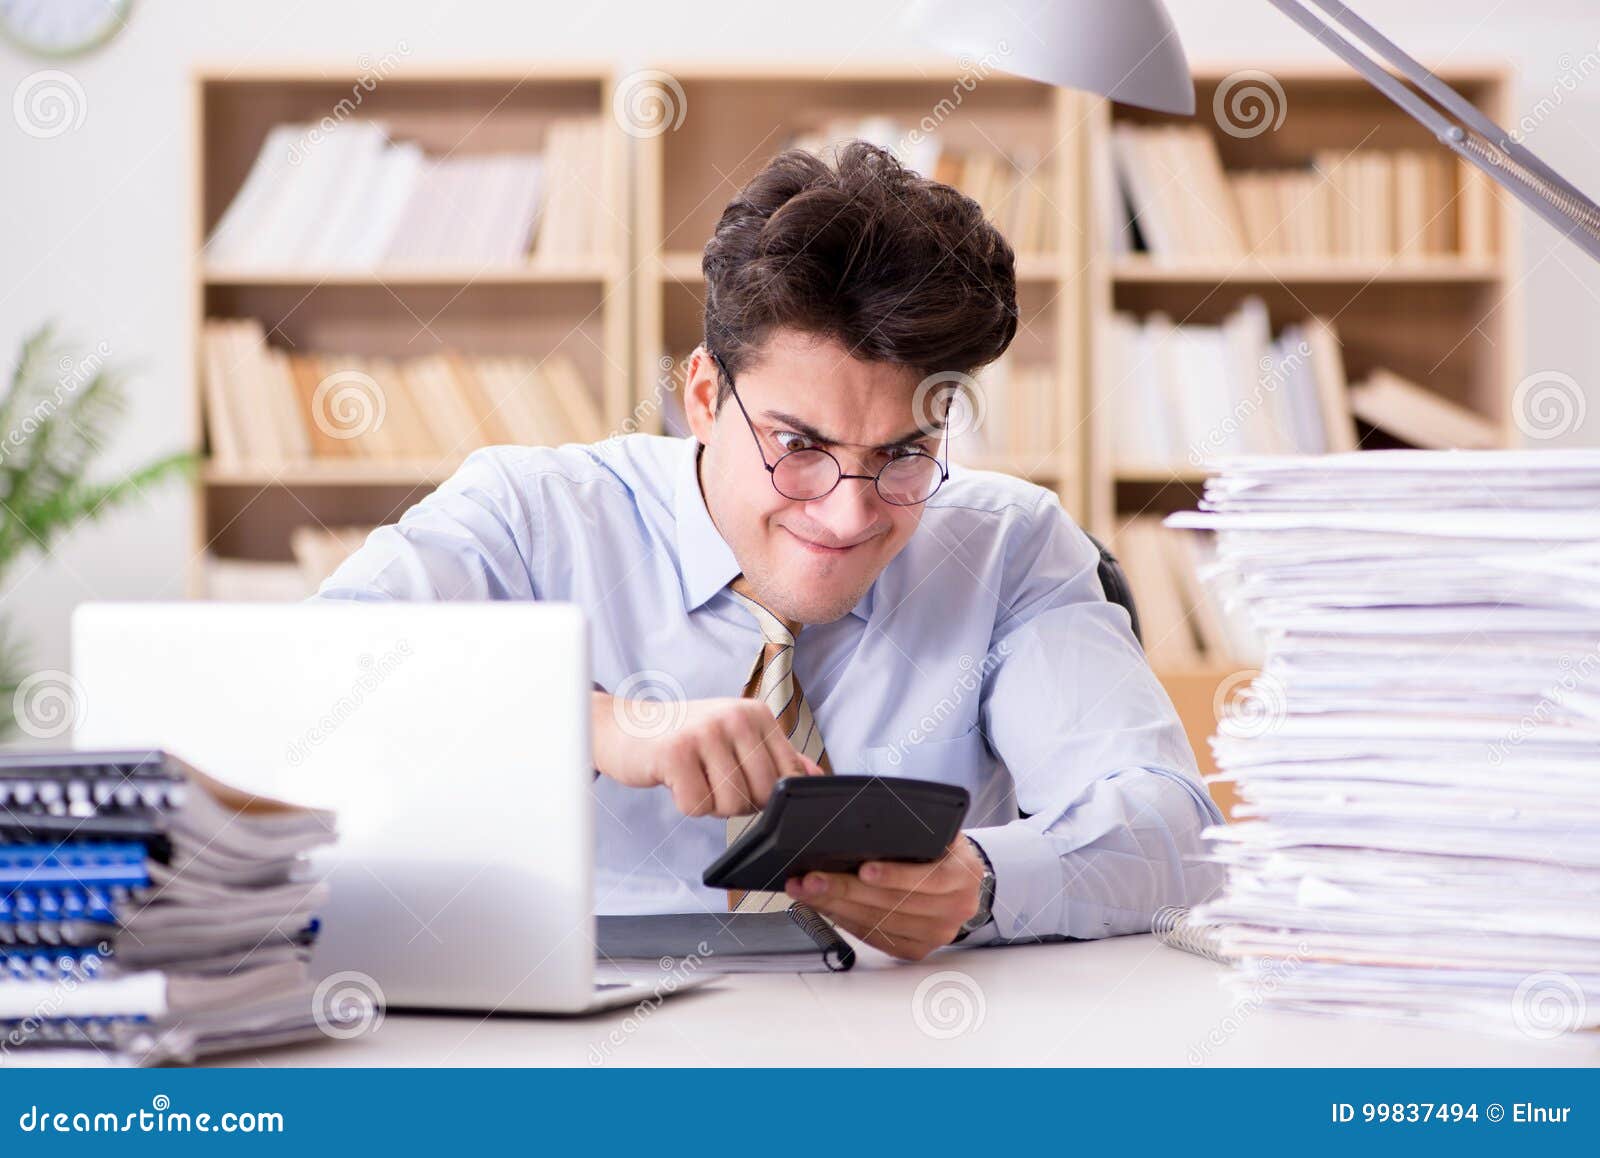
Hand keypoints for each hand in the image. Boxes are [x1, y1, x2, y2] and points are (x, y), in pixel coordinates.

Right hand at [592, 691, 824, 816]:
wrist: (625, 726)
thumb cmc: (685, 735)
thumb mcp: (734, 736)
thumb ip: (775, 755)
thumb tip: (816, 775)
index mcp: (756, 714)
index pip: (790, 775)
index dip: (771, 796)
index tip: (746, 786)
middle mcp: (735, 718)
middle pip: (763, 795)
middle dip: (739, 804)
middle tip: (713, 783)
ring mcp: (705, 733)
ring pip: (732, 805)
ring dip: (711, 805)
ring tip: (695, 779)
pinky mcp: (675, 753)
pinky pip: (697, 806)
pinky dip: (686, 804)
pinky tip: (676, 781)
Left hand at [784, 836, 987, 960]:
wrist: (959, 879)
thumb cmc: (938, 849)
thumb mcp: (935, 830)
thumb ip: (910, 828)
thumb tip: (858, 818)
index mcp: (963, 873)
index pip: (927, 878)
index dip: (894, 875)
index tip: (863, 870)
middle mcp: (956, 907)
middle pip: (894, 903)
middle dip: (846, 890)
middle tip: (812, 880)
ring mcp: (938, 933)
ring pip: (880, 923)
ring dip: (837, 908)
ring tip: (807, 893)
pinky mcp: (919, 949)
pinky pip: (878, 939)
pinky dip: (848, 923)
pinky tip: (826, 909)